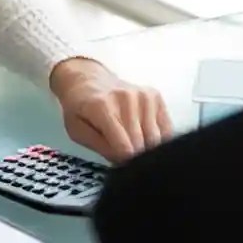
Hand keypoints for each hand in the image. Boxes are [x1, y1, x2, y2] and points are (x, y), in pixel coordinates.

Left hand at [50, 58, 172, 163]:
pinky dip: (156, 138)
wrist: (87, 80)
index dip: (122, 162)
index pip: (124, 147)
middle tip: (120, 149)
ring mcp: (143, 96)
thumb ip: (101, 148)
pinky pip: (165, 130)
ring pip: (155, 140)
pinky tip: (141, 132)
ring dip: (144, 146)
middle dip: (133, 155)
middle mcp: (126, 98)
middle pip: (141, 145)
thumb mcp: (77, 131)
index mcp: (102, 107)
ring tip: (128, 137)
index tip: (118, 163)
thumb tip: (123, 162)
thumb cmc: (80, 106)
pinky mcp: (155, 96)